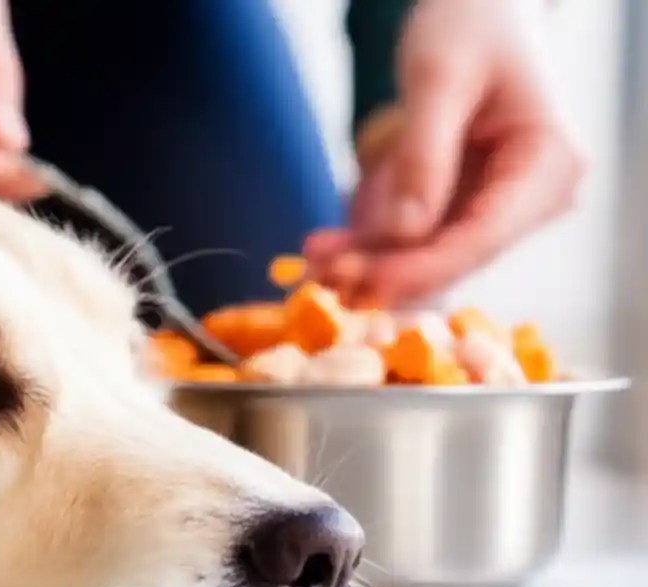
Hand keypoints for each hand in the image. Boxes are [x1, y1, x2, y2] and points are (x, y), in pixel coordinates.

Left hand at [305, 0, 583, 306]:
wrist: (475, 4)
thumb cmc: (470, 22)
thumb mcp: (440, 78)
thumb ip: (424, 155)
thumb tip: (404, 232)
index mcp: (548, 165)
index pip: (484, 237)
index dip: (423, 268)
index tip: (367, 283)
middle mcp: (530, 195)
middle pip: (453, 254)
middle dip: (386, 270)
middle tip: (323, 280)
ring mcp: (493, 202)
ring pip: (426, 252)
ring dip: (368, 261)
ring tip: (313, 265)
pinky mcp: (458, 201)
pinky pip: (410, 233)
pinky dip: (367, 242)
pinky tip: (323, 250)